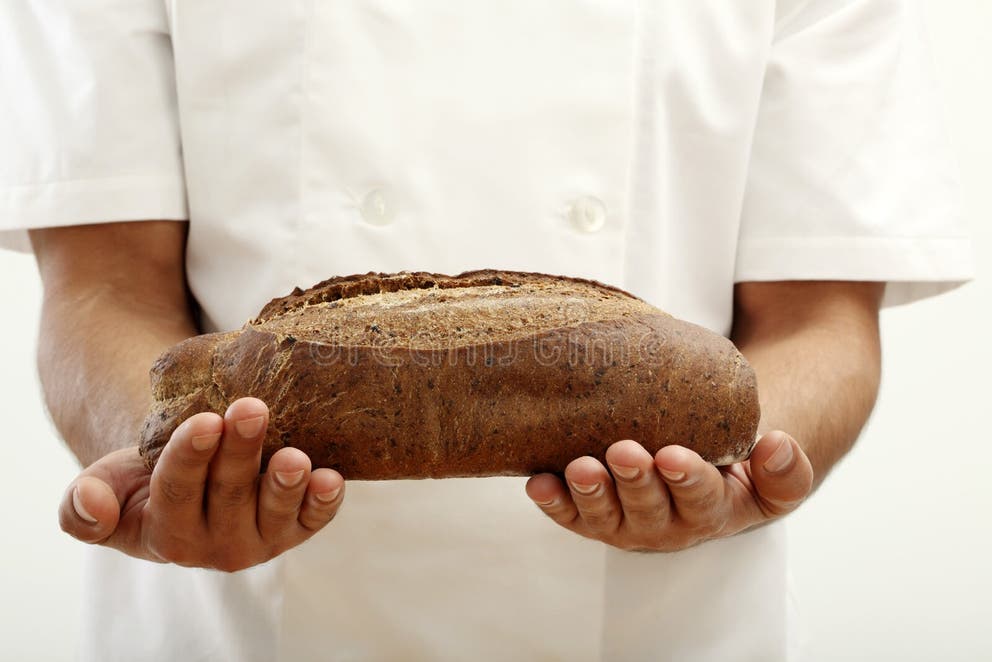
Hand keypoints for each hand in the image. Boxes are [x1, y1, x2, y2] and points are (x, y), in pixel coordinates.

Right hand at [59, 397, 344, 570]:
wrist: (189, 476)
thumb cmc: (145, 477)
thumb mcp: (105, 485)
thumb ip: (83, 505)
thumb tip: (92, 505)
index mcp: (167, 533)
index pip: (176, 492)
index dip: (189, 456)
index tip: (203, 420)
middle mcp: (217, 543)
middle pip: (230, 494)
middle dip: (240, 451)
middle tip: (251, 408)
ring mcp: (262, 538)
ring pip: (275, 513)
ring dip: (286, 485)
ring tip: (295, 457)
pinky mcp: (298, 528)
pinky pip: (314, 520)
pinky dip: (324, 502)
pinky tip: (331, 478)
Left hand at [525, 431, 812, 551]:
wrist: (702, 470)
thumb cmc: (737, 468)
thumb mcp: (773, 476)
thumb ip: (786, 469)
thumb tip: (777, 444)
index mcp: (710, 512)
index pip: (701, 499)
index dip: (687, 479)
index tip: (674, 455)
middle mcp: (664, 524)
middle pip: (646, 508)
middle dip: (634, 481)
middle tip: (624, 451)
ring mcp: (623, 522)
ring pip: (603, 516)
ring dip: (589, 492)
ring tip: (580, 468)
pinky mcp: (590, 515)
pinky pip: (568, 514)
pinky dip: (552, 500)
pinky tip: (537, 482)